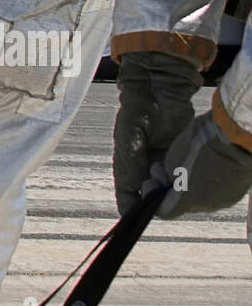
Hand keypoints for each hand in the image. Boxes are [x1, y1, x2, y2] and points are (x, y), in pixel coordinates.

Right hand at [112, 51, 202, 213]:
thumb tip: (134, 189)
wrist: (157, 90)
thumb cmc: (136, 111)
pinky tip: (178, 171)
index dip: (131, 207)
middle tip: (158, 188)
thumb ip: (130, 163)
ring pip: (164, 188)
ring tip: (168, 175)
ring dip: (166, 187)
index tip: (138, 215)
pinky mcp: (175, 157)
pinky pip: (177, 175)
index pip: (126, 194)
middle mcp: (143, 167)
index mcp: (126, 165)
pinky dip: (178, 177)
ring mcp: (160, 163)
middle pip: (147, 195)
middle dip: (153, 197)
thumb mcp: (128, 137)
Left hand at [154, 109, 251, 218]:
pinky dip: (210, 180)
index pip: (165, 210)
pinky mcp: (237, 191)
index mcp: (187, 200)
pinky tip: (208, 162)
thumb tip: (169, 180)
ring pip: (202, 196)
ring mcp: (225, 200)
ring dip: (193, 183)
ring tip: (190, 162)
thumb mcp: (174, 157)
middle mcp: (207, 206)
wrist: (236, 136)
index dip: (154, 195)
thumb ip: (168, 174)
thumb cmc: (201, 143)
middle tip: (167, 167)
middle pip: (183, 201)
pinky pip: (218, 189)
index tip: (151, 180)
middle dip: (173, 186)